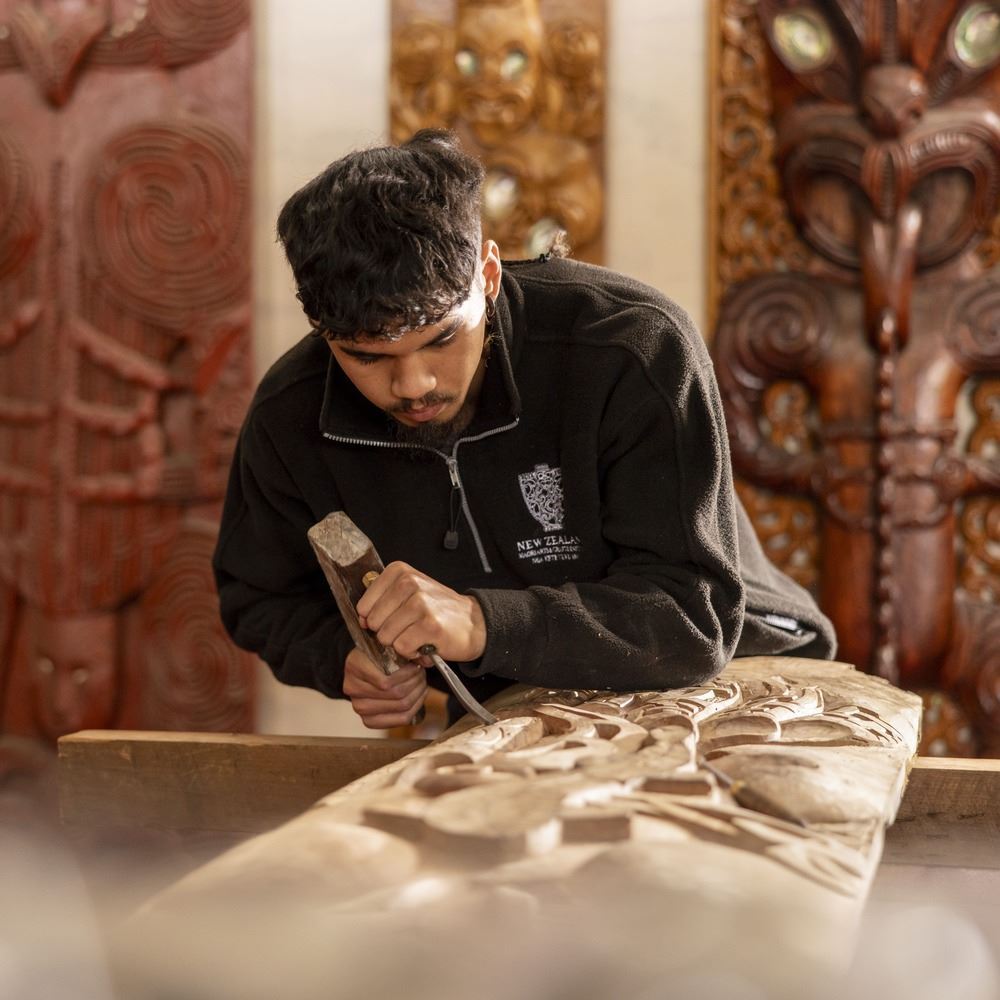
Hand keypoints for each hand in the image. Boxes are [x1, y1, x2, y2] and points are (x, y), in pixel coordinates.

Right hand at [342, 647, 427, 728]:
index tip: (416, 666)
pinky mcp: (369, 721)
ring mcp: (360, 708)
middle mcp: (353, 690)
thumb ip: (396, 651)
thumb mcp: (381, 646)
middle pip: (396, 694)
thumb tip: (420, 658)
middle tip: (422, 674)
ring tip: (421, 683)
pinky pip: (401, 719)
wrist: (359, 670)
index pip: (387, 681)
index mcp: (355, 668)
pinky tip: (419, 696)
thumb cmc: (373, 657)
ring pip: (401, 706)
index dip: (408, 674)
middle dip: (416, 682)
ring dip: (418, 693)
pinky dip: (416, 707)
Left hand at [355, 561, 486, 662]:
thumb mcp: (410, 593)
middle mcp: (409, 583)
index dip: (374, 619)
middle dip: (389, 632)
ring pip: (387, 636)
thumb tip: (362, 619)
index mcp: (400, 572)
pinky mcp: (430, 626)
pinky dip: (412, 652)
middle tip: (409, 628)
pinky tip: (425, 644)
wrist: (474, 623)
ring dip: (401, 643)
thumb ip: (382, 601)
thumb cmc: (438, 611)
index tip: (392, 619)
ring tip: (418, 635)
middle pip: (374, 622)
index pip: (364, 605)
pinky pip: (402, 648)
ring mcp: (420, 604)